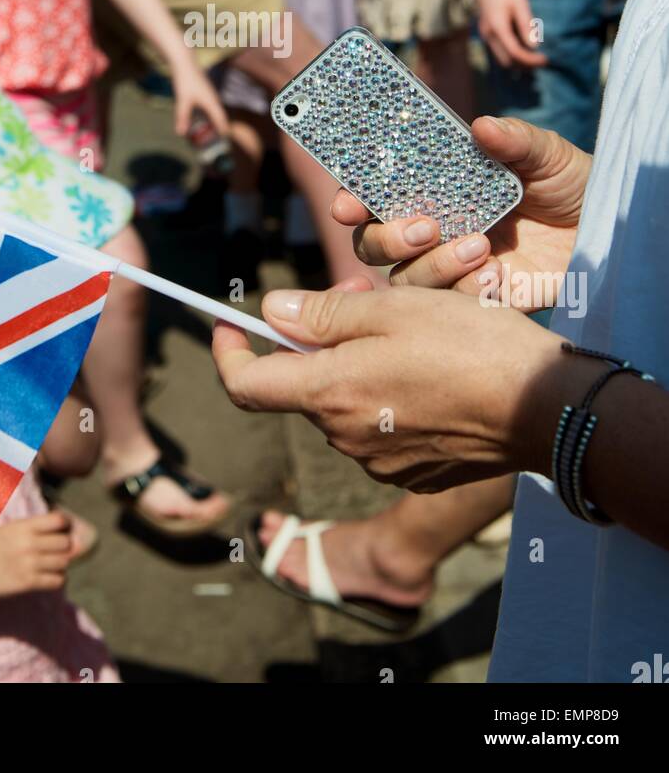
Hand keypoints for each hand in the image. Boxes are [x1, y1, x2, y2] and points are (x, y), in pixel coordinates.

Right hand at [0, 510, 74, 607]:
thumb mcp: (10, 530)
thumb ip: (34, 528)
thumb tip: (64, 528)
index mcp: (23, 527)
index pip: (58, 520)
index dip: (66, 524)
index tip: (64, 528)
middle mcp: (29, 544)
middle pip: (65, 543)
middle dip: (64, 546)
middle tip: (57, 549)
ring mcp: (29, 564)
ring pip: (64, 562)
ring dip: (61, 563)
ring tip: (52, 563)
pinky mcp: (28, 583)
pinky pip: (57, 580)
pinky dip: (57, 578)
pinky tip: (49, 576)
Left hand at [170, 55, 229, 137]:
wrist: (185, 64)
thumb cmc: (185, 82)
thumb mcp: (183, 101)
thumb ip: (182, 118)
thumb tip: (181, 134)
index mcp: (212, 103)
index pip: (222, 120)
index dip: (224, 131)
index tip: (225, 141)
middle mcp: (214, 100)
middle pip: (220, 117)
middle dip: (219, 129)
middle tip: (218, 141)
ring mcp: (210, 96)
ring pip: (215, 112)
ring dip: (214, 122)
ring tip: (211, 133)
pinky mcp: (205, 93)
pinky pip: (210, 108)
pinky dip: (209, 116)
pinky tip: (202, 119)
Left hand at [213, 284, 566, 491]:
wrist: (545, 408)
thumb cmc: (468, 346)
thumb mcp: (391, 310)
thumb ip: (321, 316)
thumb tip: (269, 314)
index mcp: (330, 396)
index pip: (246, 387)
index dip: (227, 354)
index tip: (228, 324)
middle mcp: (346, 438)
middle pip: (305, 387)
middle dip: (319, 343)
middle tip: (363, 300)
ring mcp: (382, 463)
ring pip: (347, 404)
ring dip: (358, 366)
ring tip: (408, 330)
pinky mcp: (417, 472)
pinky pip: (384, 429)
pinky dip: (391, 396)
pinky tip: (432, 371)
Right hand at [333, 115, 589, 310]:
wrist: (609, 228)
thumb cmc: (571, 183)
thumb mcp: (545, 153)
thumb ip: (514, 140)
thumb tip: (481, 127)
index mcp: (437, 190)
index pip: (377, 195)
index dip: (353, 199)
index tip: (350, 202)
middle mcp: (435, 230)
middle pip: (376, 245)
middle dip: (386, 239)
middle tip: (424, 227)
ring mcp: (454, 268)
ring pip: (407, 281)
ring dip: (432, 266)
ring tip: (478, 246)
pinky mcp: (480, 300)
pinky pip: (452, 307)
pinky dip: (466, 292)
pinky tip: (495, 275)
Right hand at [473, 0, 545, 68]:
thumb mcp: (519, 3)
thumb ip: (526, 25)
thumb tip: (534, 46)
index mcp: (497, 27)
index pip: (515, 53)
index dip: (531, 60)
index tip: (546, 59)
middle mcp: (488, 34)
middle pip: (506, 61)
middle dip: (524, 64)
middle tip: (542, 59)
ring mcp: (485, 33)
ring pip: (502, 57)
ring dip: (518, 58)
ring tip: (536, 53)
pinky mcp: (487, 30)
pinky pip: (500, 48)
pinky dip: (512, 51)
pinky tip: (525, 43)